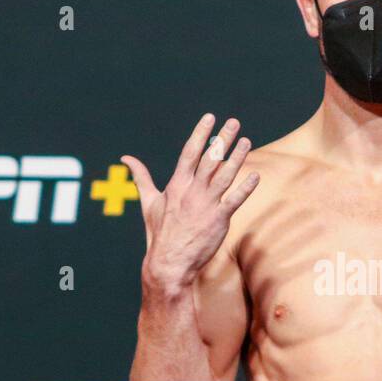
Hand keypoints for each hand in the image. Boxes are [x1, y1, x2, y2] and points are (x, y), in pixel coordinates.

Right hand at [122, 113, 257, 291]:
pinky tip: (255, 176)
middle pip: (210, 159)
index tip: (210, 118)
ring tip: (246, 141)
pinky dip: (245, 188)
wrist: (169, 262)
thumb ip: (141, 177)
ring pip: (225, 175)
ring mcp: (206, 205)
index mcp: (176, 184)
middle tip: (234, 123)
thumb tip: (125, 158)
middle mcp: (192, 191)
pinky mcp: (218, 220)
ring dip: (237, 157)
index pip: (190, 152)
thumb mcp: (148, 202)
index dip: (201, 133)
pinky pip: (235, 200)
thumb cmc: (159, 232)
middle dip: (223, 139)